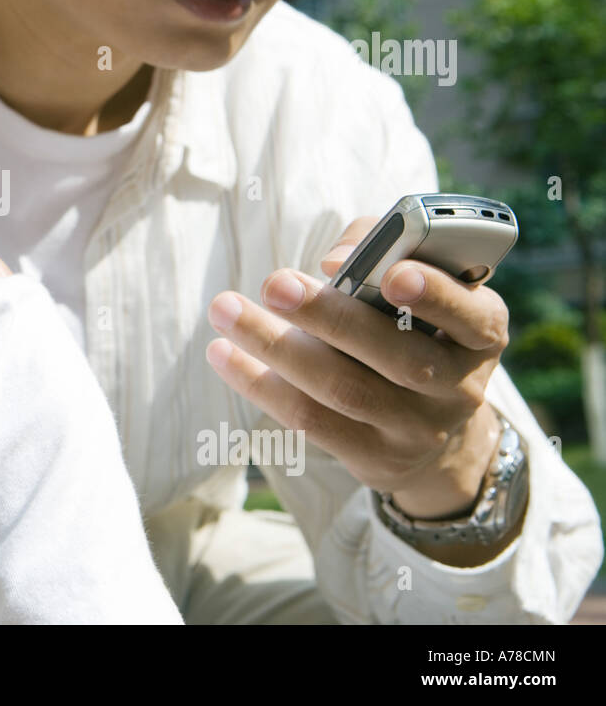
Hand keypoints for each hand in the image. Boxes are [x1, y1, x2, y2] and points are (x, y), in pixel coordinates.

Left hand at [204, 217, 516, 561]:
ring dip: (277, 347)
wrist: (439, 432)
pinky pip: (311, 420)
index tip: (391, 273)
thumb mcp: (421, 287)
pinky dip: (261, 385)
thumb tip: (335, 261)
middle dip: (330, 316)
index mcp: (481, 333)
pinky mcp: (374, 457)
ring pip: (343, 389)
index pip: (472, 316)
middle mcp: (459, 386)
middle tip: (275, 283)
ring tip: (225, 310)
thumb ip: (381, 248)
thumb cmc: (416, 329)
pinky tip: (224, 354)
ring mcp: (417, 429)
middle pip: (396, 356)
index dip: (437, 295)